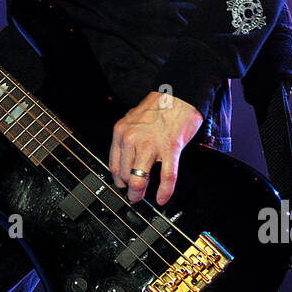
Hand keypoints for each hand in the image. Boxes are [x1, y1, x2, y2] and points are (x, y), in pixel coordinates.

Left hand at [109, 90, 203, 207]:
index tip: (121, 185)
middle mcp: (132, 139)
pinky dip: (165, 191)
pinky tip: (162, 198)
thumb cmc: (159, 105)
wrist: (179, 93)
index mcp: (121, 131)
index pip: (113, 164)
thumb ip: (128, 136)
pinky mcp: (170, 148)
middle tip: (132, 195)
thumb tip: (126, 155)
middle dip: (127, 189)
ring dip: (138, 193)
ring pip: (139, 179)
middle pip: (123, 174)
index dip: (117, 179)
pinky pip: (166, 177)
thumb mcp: (133, 118)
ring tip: (140, 198)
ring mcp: (150, 145)